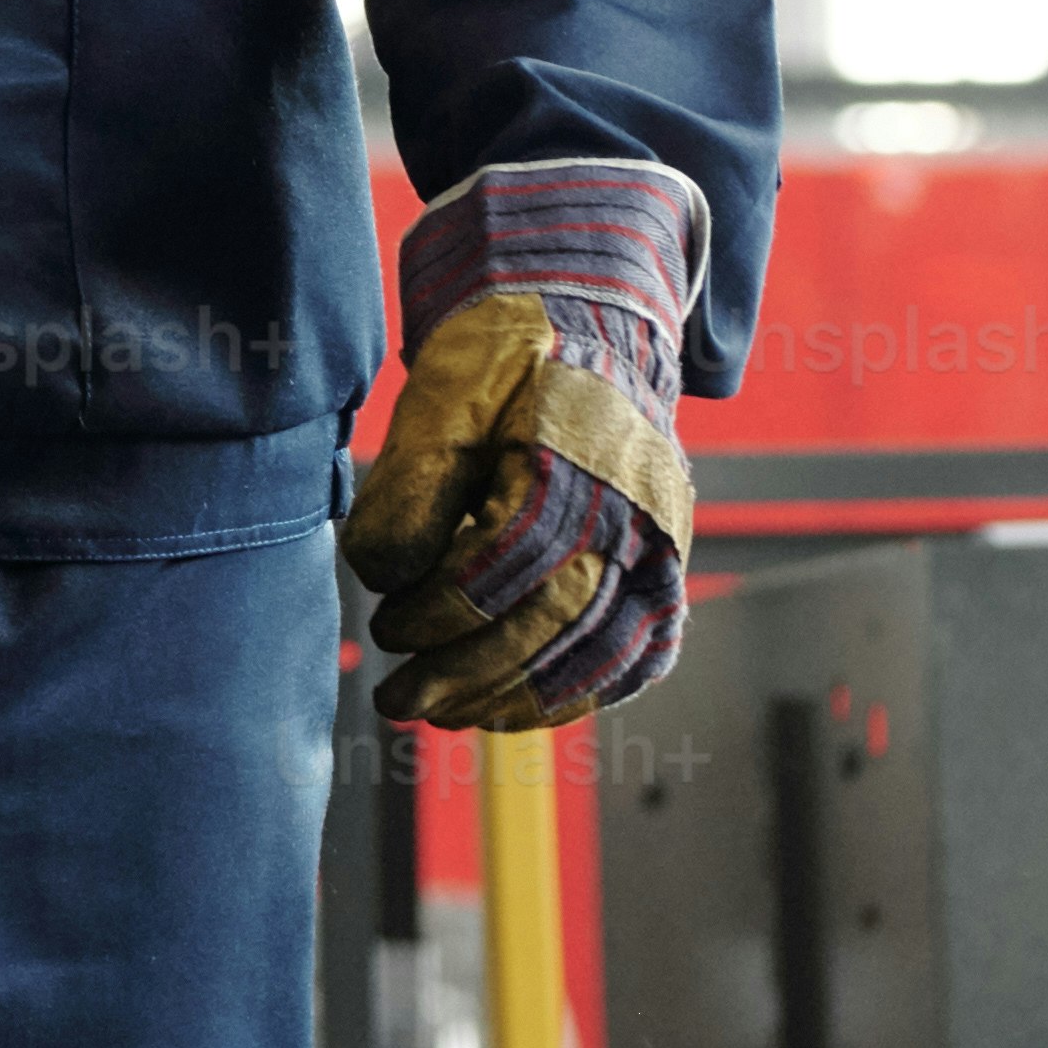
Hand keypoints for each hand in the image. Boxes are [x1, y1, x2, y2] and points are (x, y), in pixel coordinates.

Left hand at [343, 176, 701, 732]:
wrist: (592, 333)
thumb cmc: (506, 361)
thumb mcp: (445, 392)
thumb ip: (412, 480)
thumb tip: (378, 574)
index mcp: (583, 459)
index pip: (511, 557)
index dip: (442, 605)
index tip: (385, 627)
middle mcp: (640, 512)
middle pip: (556, 616)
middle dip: (469, 669)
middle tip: (397, 698)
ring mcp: (665, 549)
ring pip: (598, 651)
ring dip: (514, 696)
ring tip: (440, 715)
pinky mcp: (669, 576)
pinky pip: (634, 657)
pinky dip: (572, 695)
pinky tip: (508, 712)